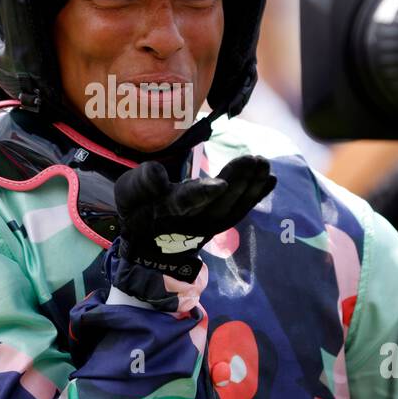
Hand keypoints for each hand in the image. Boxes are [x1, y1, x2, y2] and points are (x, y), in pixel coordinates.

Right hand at [114, 155, 275, 281]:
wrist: (147, 239)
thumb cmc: (137, 208)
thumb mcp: (128, 194)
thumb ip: (141, 183)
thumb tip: (159, 174)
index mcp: (165, 212)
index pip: (184, 203)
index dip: (202, 194)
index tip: (220, 184)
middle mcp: (190, 222)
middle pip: (217, 204)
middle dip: (237, 182)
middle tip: (254, 159)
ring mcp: (208, 225)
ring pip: (232, 208)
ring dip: (251, 187)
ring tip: (264, 164)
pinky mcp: (219, 223)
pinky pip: (239, 211)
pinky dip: (255, 196)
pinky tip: (270, 179)